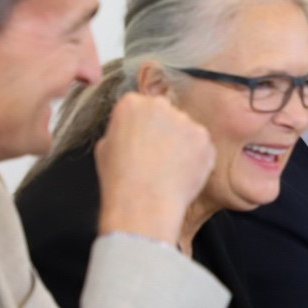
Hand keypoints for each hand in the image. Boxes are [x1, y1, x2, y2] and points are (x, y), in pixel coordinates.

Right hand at [95, 93, 214, 242]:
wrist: (144, 203)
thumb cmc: (120, 181)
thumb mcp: (104, 148)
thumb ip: (121, 130)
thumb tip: (129, 131)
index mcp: (131, 104)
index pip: (141, 106)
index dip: (142, 127)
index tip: (142, 142)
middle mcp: (160, 105)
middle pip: (166, 113)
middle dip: (164, 131)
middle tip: (158, 157)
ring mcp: (184, 120)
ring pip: (185, 129)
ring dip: (182, 144)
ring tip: (169, 169)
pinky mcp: (203, 138)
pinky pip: (202, 145)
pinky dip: (197, 158)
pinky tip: (182, 173)